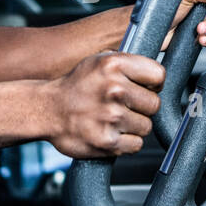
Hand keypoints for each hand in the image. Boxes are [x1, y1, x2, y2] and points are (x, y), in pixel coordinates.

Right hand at [46, 51, 163, 158]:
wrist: (46, 110)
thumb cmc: (75, 87)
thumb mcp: (98, 61)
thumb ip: (128, 63)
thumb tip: (157, 70)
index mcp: (113, 65)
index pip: (158, 75)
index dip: (153, 83)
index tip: (144, 88)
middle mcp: (113, 89)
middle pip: (154, 104)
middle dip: (142, 106)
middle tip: (124, 106)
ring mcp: (111, 117)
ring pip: (146, 126)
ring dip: (133, 125)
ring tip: (114, 119)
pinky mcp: (108, 141)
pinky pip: (136, 144)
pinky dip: (126, 142)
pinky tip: (111, 132)